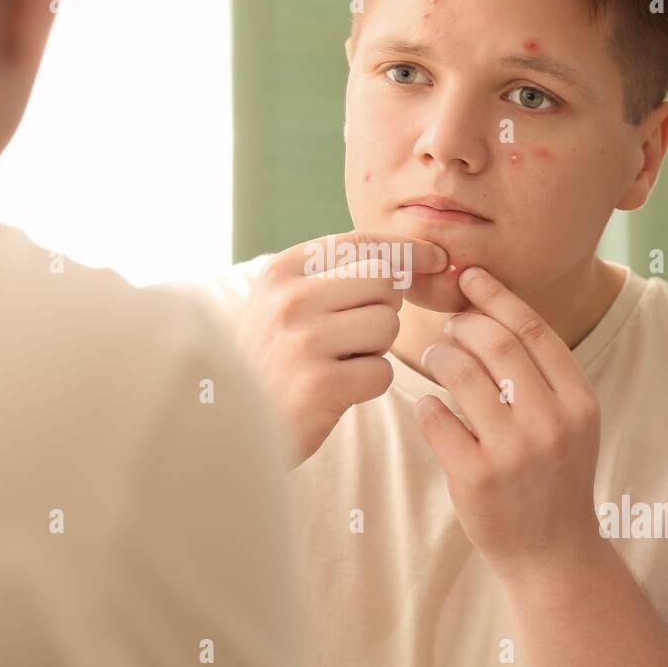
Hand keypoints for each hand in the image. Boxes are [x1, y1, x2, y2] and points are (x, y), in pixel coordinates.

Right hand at [237, 231, 447, 465]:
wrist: (230, 426)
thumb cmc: (274, 362)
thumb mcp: (284, 304)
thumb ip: (334, 275)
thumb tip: (414, 257)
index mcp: (282, 270)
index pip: (361, 241)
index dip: (407, 249)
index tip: (437, 258)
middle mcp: (290, 298)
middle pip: (383, 280)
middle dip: (385, 308)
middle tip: (356, 334)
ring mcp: (303, 340)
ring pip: (388, 325)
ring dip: (376, 349)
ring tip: (339, 362)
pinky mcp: (320, 384)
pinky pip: (382, 371)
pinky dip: (369, 384)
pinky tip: (337, 391)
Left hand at [413, 266, 601, 584]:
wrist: (553, 552)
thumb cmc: (554, 476)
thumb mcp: (571, 422)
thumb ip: (543, 375)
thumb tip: (491, 313)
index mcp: (579, 402)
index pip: (534, 330)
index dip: (497, 296)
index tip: (471, 276)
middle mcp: (551, 423)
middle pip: (496, 344)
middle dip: (465, 323)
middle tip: (450, 324)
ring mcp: (514, 451)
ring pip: (462, 374)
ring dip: (441, 356)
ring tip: (437, 358)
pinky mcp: (476, 477)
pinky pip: (436, 418)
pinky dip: (427, 405)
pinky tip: (429, 406)